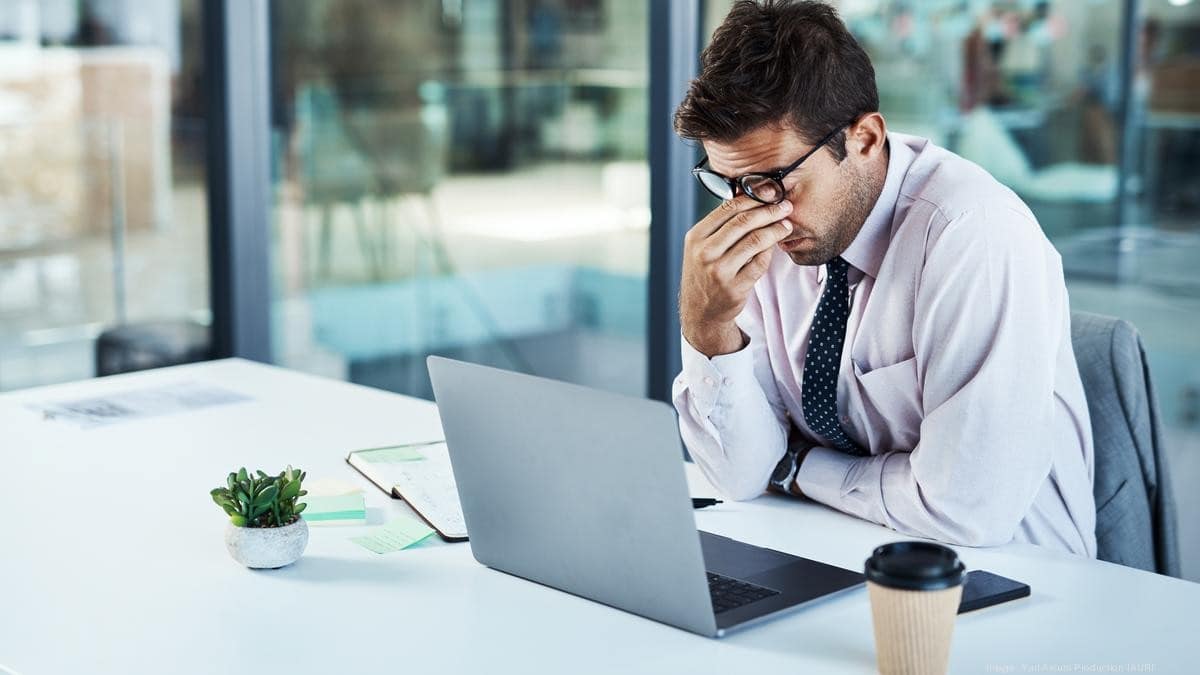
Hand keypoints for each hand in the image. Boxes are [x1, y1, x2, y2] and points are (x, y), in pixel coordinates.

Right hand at [679, 197, 793, 356]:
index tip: (771, 195)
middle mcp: (705, 253)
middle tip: (786, 206)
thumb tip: (749, 196)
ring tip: (786, 225)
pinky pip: (760, 263)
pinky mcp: (734, 288)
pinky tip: (776, 245)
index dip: (754, 198)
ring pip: (755, 241)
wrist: (700, 311)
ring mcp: (719, 272)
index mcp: (696, 237)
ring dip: (776, 230)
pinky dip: (771, 251)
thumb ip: (721, 225)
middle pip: (744, 221)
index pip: (729, 208)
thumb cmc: (704, 273)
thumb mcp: (701, 247)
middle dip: (769, 211)